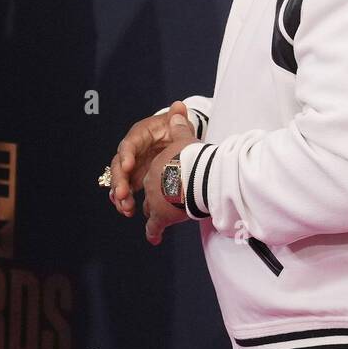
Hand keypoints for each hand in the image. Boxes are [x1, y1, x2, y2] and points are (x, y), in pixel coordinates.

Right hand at [107, 101, 189, 216]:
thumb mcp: (178, 123)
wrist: (176, 138)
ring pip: (120, 180)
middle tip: (123, 195)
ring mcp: (132, 164)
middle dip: (119, 181)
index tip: (127, 166)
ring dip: (121, 195)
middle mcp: (131, 150)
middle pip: (119, 165)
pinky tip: (128, 210)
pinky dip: (126, 199)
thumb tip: (179, 106)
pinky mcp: (135, 176)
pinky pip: (127, 188)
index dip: (126, 155)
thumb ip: (178, 118)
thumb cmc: (175, 128)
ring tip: (126, 208)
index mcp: (140, 135)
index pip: (129, 144)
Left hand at [142, 113, 198, 245]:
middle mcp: (151, 183)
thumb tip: (178, 108)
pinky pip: (153, 228)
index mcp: (157, 166)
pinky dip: (153, 234)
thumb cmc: (194, 157)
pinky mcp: (160, 216)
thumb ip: (181, 126)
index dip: (161, 184)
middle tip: (162, 209)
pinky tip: (154, 240)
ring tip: (158, 228)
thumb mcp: (186, 138)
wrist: (196, 175)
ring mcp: (154, 200)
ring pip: (151, 212)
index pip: (155, 176)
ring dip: (154, 219)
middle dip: (155, 203)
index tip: (167, 189)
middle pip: (151, 196)